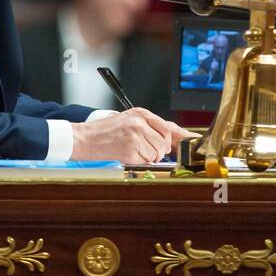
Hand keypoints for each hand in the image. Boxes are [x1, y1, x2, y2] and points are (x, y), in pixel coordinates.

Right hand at [70, 108, 195, 163]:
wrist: (85, 137)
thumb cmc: (104, 131)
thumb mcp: (128, 121)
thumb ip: (148, 127)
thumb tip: (168, 141)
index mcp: (141, 113)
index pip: (167, 127)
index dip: (179, 138)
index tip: (191, 144)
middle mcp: (139, 122)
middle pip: (164, 141)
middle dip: (161, 151)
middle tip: (150, 152)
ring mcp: (135, 134)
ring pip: (156, 153)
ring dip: (148, 157)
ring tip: (133, 151)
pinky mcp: (130, 148)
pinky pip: (145, 160)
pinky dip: (138, 161)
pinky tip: (127, 154)